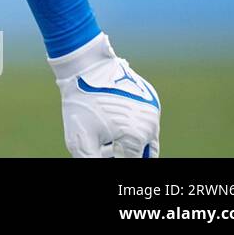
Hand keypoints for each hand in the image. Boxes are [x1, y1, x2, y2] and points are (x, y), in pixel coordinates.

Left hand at [49, 32, 159, 157]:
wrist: (86, 67)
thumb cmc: (81, 104)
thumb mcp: (80, 140)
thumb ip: (91, 160)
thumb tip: (99, 167)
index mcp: (136, 137)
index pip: (131, 161)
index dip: (116, 160)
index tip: (105, 152)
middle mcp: (150, 124)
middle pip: (143, 153)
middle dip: (127, 155)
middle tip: (109, 150)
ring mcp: (153, 110)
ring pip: (147, 137)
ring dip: (133, 142)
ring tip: (110, 141)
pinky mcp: (152, 99)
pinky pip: (147, 120)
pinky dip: (136, 125)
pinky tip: (115, 122)